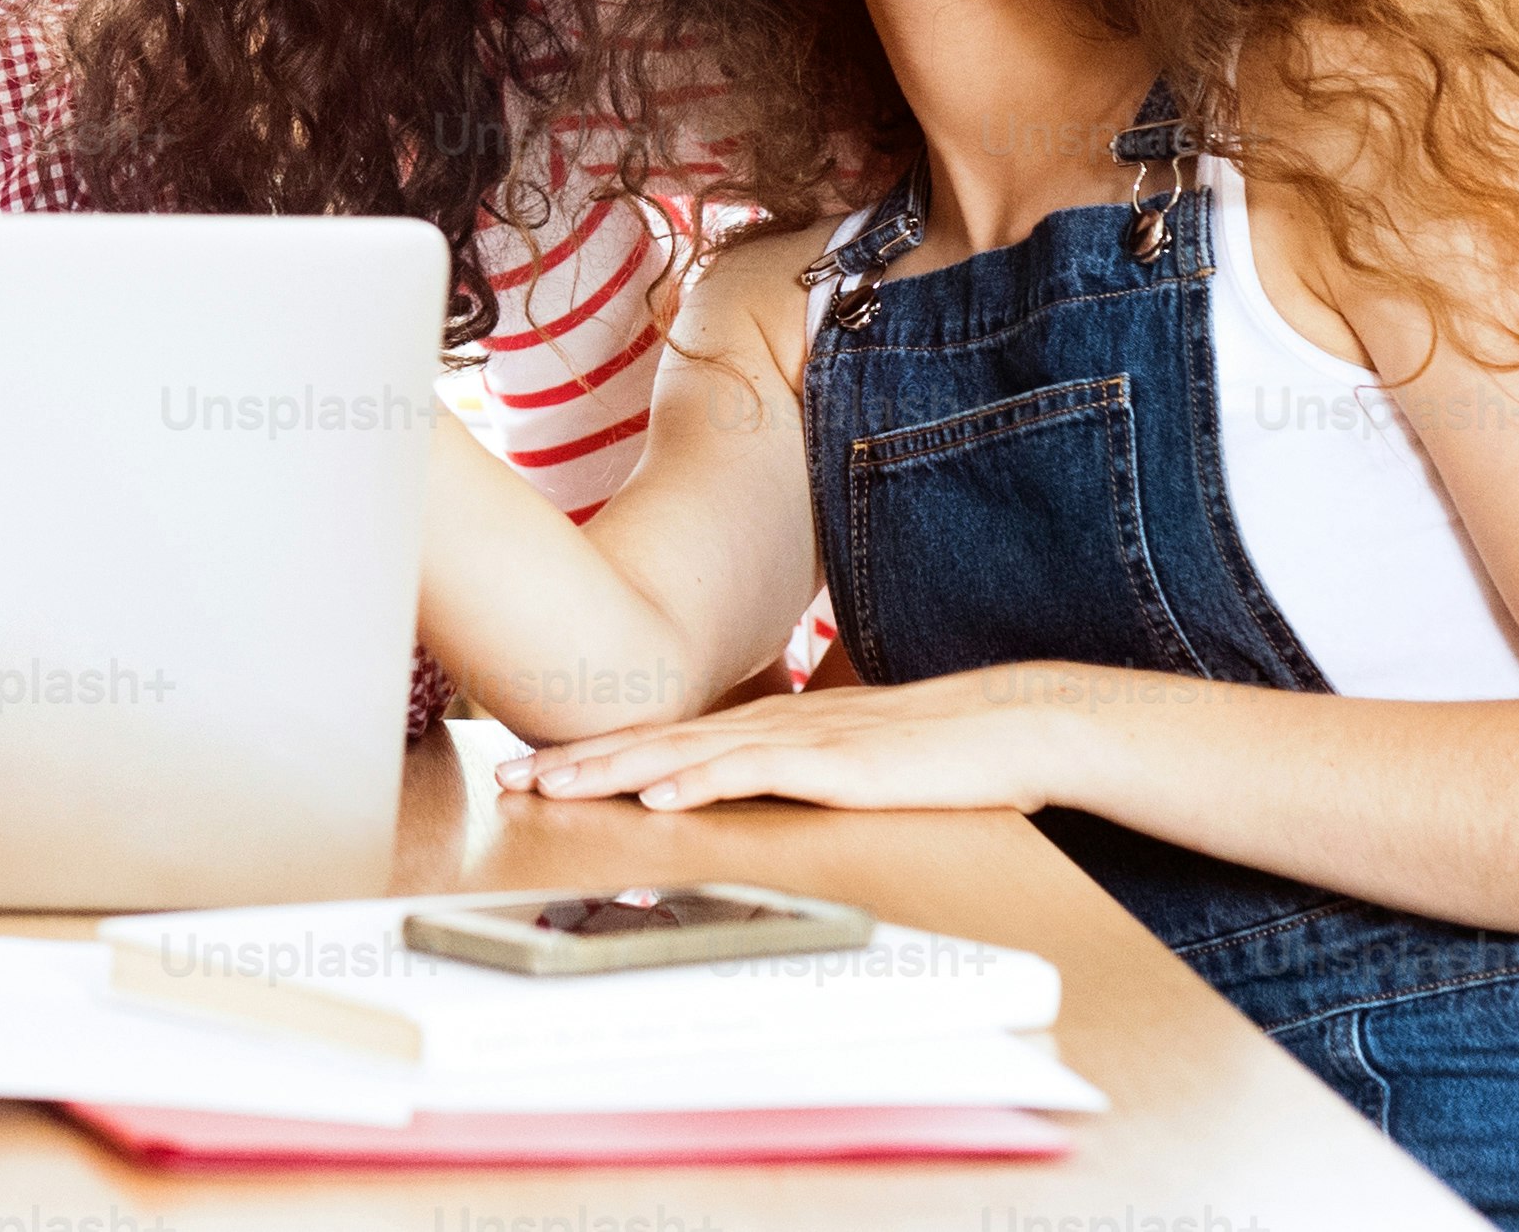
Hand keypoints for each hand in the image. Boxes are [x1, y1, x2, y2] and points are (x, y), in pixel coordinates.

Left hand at [502, 663, 1127, 817]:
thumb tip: (752, 781)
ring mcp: (797, 738)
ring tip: (553, 784)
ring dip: (613, 770)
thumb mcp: (845, 759)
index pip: (663, 738)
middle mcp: (768, 723)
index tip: (535, 766)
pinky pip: (752, 772)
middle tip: (509, 778)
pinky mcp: (832, 762)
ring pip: (684, 753)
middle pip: (652, 740)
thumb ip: (795, 767)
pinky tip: (658, 795)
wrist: (1009, 726)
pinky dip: (699, 781)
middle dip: (575, 760)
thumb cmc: (933, 749)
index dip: (595, 752)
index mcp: (767, 725)